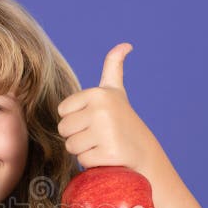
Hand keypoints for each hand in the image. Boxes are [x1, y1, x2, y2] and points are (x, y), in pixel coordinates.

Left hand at [56, 43, 156, 171]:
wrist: (144, 153)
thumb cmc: (122, 121)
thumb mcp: (115, 92)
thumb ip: (113, 67)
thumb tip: (125, 45)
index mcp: (97, 93)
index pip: (62, 112)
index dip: (76, 120)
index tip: (94, 120)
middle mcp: (101, 110)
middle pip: (64, 129)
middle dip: (78, 136)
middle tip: (99, 136)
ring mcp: (105, 132)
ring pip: (71, 146)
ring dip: (84, 150)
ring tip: (103, 145)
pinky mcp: (108, 153)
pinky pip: (82, 161)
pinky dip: (93, 163)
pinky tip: (107, 156)